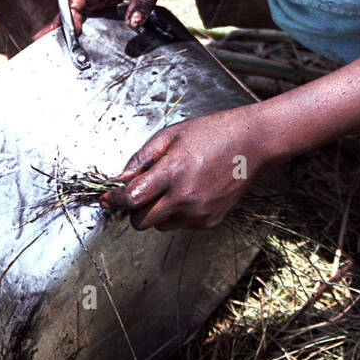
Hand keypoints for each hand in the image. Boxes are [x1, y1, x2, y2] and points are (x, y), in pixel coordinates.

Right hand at [65, 0, 210, 34]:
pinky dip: (109, 15)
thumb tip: (131, 24)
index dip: (73, 7)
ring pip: (100, 0)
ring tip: (75, 38)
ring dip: (88, 17)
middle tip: (58, 36)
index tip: (71, 27)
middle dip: (72, 15)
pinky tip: (103, 28)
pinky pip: (118, 2)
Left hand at [102, 107, 272, 231]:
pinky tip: (191, 192)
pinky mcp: (211, 222)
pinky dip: (178, 213)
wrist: (251, 144)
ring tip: (172, 188)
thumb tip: (118, 179)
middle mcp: (185, 197)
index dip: (114, 201)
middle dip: (134, 210)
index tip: (107, 199)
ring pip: (160, 226)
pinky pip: (181, 225)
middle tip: (139, 194)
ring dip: (157, 212)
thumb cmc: (211, 133)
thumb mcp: (170, 135)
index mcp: (172, 172)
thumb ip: (141, 159)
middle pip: (141, 222)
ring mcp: (199, 213)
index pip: (131, 199)